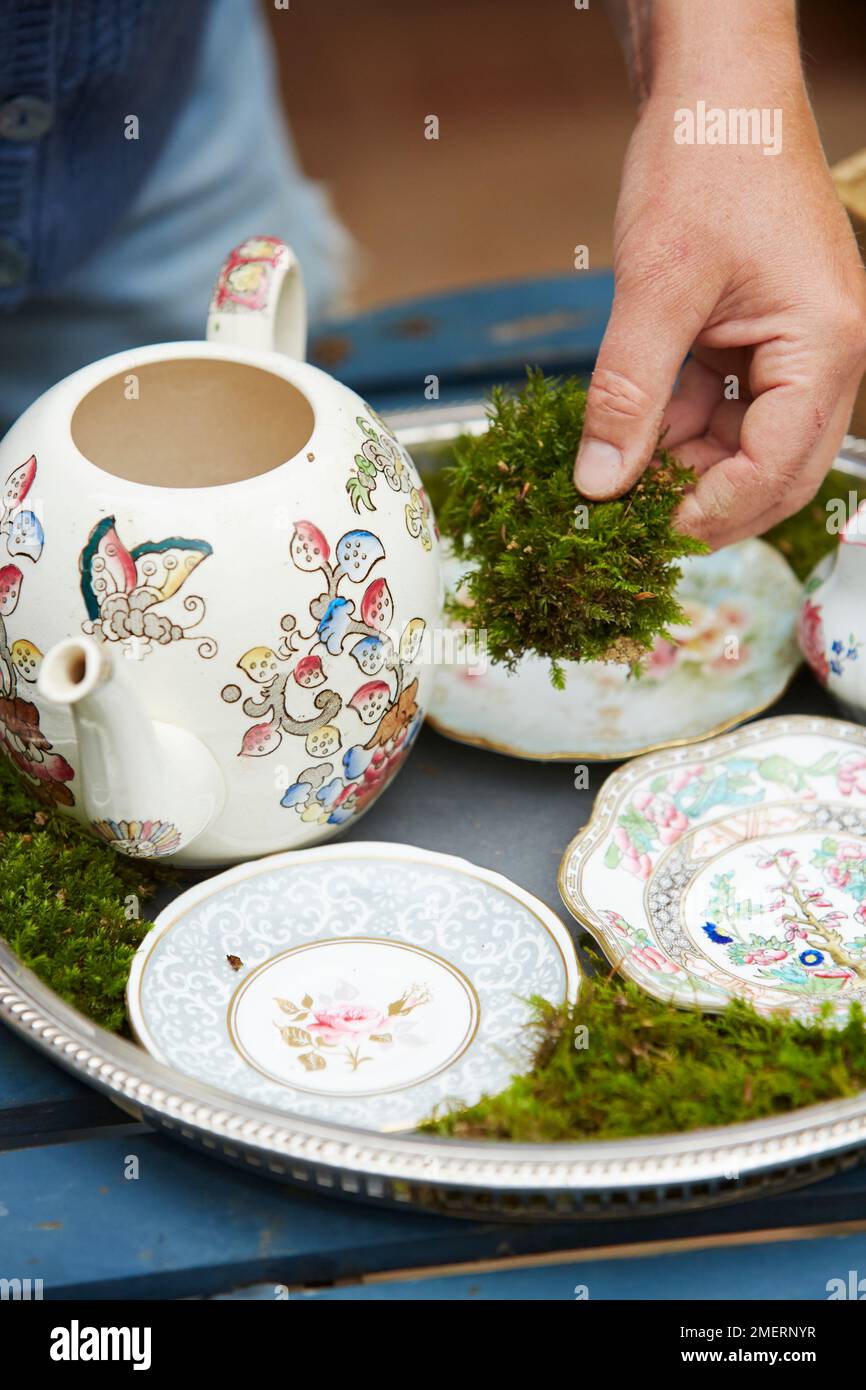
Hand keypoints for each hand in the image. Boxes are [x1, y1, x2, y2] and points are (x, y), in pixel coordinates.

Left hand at [577, 0, 865, 548]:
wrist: (715, 85)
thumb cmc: (707, 161)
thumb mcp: (656, 286)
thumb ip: (628, 394)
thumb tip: (599, 485)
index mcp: (826, 347)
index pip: (778, 469)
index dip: (712, 513)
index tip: (646, 536)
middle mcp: (825, 357)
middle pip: (773, 471)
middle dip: (703, 499)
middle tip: (630, 519)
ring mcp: (794, 349)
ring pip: (742, 445)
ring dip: (682, 460)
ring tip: (617, 458)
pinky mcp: (759, 338)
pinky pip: (724, 407)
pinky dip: (678, 421)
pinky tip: (632, 417)